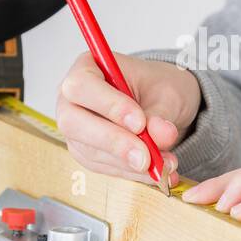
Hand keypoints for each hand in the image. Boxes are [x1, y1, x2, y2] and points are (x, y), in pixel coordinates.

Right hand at [56, 52, 201, 183]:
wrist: (163, 104)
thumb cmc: (159, 86)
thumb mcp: (168, 93)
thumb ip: (161, 113)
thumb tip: (161, 135)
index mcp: (87, 67)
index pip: (82, 85)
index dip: (108, 105)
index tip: (139, 123)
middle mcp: (72, 99)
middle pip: (74, 122)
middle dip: (113, 142)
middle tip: (146, 157)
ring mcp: (77, 129)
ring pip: (90, 151)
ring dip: (129, 163)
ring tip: (165, 164)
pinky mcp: (88, 153)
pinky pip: (104, 167)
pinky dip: (133, 173)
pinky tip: (157, 172)